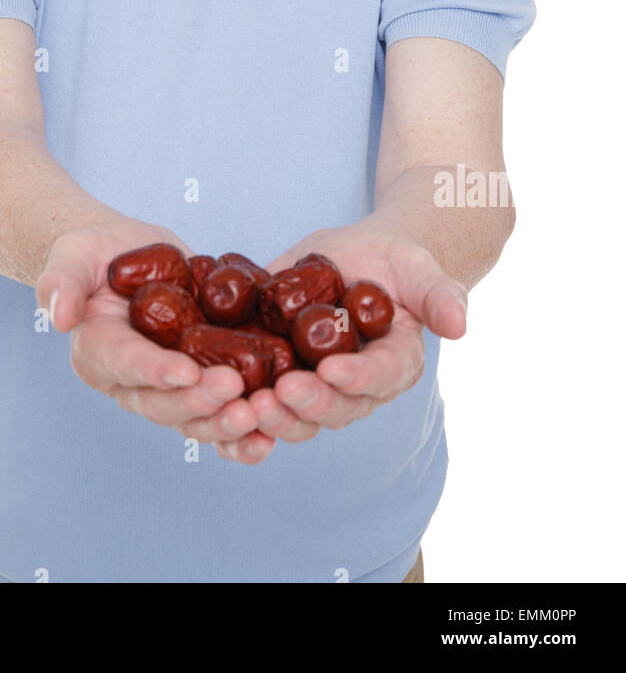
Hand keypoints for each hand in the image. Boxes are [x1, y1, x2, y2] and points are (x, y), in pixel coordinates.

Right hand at [36, 217, 269, 460]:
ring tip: (260, 412)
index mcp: (98, 353)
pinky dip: (243, 433)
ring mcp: (167, 387)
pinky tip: (271, 435)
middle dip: (200, 401)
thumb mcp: (71, 257)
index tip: (187, 370)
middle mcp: (131, 383)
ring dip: (227, 422)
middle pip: (165, 404)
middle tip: (235, 389)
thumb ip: (60, 282)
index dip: (156, 372)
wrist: (122, 259)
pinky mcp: (197, 381)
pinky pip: (219, 414)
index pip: (128, 366)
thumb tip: (60, 315)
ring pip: (195, 419)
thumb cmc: (92, 256)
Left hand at [243, 226, 467, 442]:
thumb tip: (461, 324)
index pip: (380, 379)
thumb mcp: (418, 268)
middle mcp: (356, 387)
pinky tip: (217, 419)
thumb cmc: (394, 262)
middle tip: (281, 392)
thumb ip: (440, 294)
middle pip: (336, 408)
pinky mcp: (280, 376)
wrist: (358, 259)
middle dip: (308, 404)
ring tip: (248, 404)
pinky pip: (263, 407)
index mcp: (395, 365)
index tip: (332, 370)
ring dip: (273, 417)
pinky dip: (241, 420)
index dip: (357, 379)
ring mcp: (317, 386)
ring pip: (297, 416)